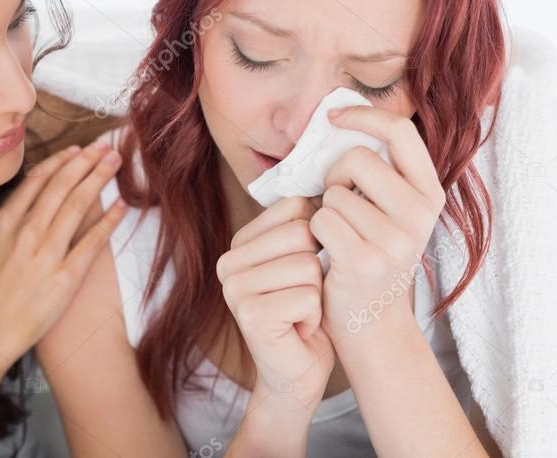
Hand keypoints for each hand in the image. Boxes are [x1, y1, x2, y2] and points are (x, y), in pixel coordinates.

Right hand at [0, 141, 125, 371]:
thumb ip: (8, 224)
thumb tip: (26, 203)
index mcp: (6, 223)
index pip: (37, 181)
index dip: (60, 161)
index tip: (76, 149)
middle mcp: (27, 233)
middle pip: (62, 186)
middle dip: (86, 161)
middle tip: (105, 146)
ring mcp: (46, 254)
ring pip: (78, 205)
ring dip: (99, 179)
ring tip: (115, 162)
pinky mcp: (65, 278)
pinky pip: (92, 242)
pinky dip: (109, 220)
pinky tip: (122, 206)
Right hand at [216, 196, 334, 426]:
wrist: (298, 372)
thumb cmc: (306, 313)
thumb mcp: (304, 260)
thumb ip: (304, 224)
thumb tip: (328, 185)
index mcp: (240, 242)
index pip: (296, 207)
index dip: (315, 240)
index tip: (302, 270)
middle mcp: (228, 261)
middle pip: (303, 234)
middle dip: (317, 268)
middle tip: (302, 295)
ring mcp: (234, 288)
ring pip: (307, 266)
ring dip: (317, 295)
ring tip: (301, 312)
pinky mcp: (249, 315)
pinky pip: (307, 297)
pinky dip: (315, 316)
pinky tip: (299, 329)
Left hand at [309, 105, 446, 342]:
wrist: (372, 324)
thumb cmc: (370, 256)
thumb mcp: (389, 212)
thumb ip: (379, 173)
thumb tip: (336, 117)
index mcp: (429, 193)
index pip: (400, 131)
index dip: (363, 115)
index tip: (332, 118)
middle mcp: (421, 214)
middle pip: (359, 158)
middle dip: (335, 174)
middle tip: (337, 201)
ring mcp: (396, 239)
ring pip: (335, 193)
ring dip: (325, 209)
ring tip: (338, 234)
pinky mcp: (366, 261)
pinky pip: (321, 220)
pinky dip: (315, 232)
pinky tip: (328, 251)